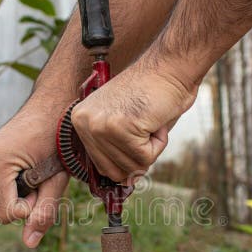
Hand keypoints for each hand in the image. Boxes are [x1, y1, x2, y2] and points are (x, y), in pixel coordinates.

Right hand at [0, 91, 69, 247]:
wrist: (51, 105)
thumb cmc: (59, 138)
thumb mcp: (57, 179)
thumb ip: (43, 212)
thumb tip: (30, 244)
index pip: (5, 214)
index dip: (29, 208)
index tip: (43, 185)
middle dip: (23, 202)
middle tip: (42, 176)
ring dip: (17, 195)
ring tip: (34, 171)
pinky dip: (11, 188)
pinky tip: (25, 168)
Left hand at [70, 63, 196, 182]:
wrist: (170, 67)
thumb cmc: (152, 94)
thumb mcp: (123, 124)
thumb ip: (118, 154)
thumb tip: (123, 184)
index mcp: (80, 121)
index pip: (101, 166)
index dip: (126, 157)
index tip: (136, 133)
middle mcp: (85, 123)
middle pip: (115, 171)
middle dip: (139, 154)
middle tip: (145, 126)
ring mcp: (100, 125)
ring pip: (132, 166)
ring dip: (151, 147)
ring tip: (149, 119)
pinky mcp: (120, 127)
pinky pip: (146, 157)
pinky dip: (159, 142)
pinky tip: (155, 119)